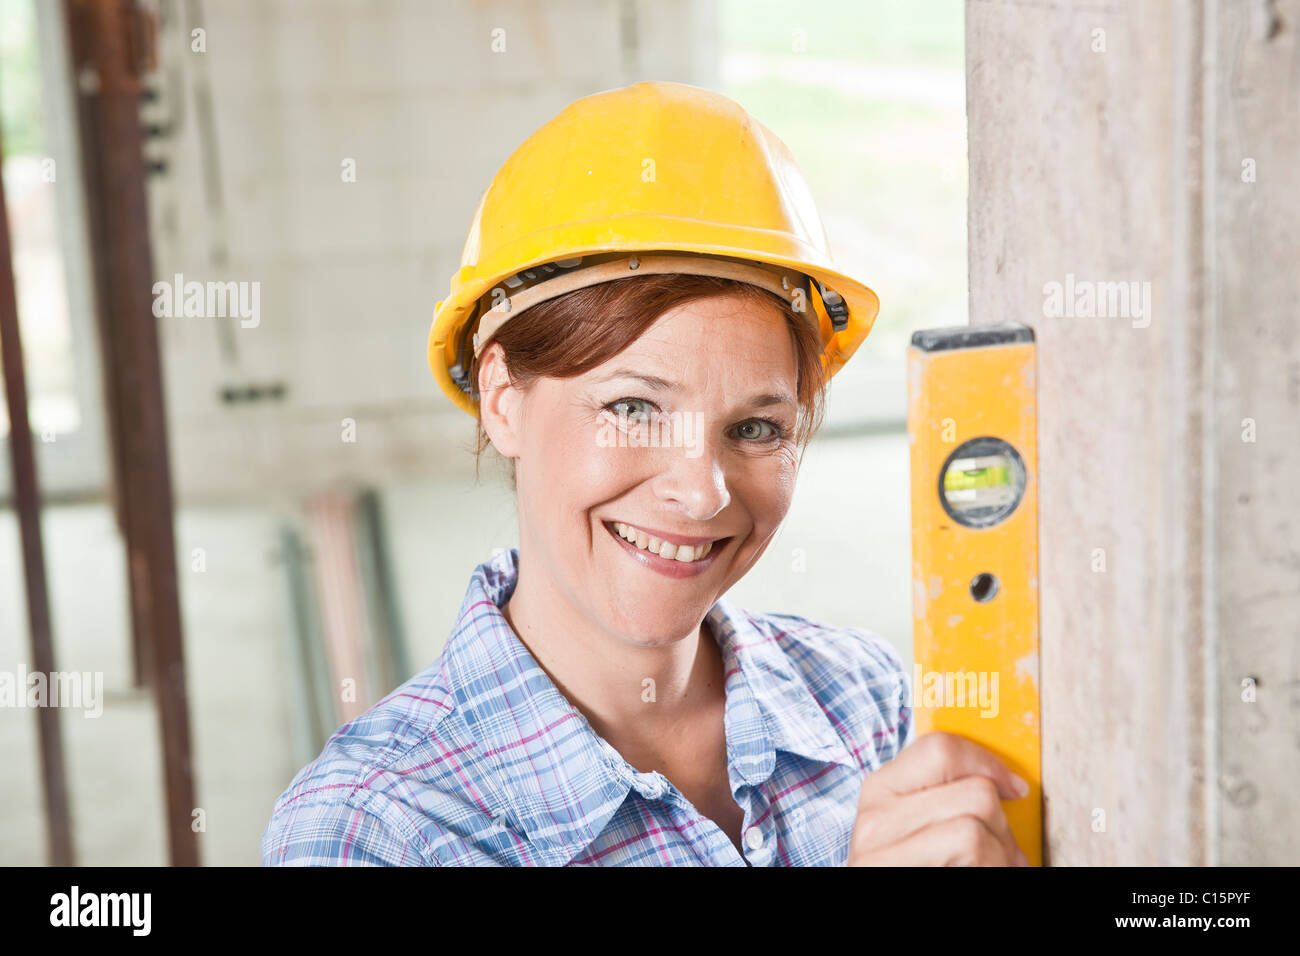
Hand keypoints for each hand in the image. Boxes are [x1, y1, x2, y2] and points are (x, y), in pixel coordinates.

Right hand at [846, 731, 1030, 865]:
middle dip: (1003, 827)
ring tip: (990, 870)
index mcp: (880, 791)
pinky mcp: (897, 878)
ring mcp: (883, 857)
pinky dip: (994, 872)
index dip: (987, 763)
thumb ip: (941, 797)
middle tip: (1001, 854)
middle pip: (975, 794)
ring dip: (1001, 858)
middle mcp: (875, 821)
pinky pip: (975, 862)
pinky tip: (976, 878)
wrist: (882, 903)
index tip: (1013, 788)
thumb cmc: (915, 866)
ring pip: (974, 831)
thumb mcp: (914, 824)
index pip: (940, 749)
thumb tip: (1005, 783)